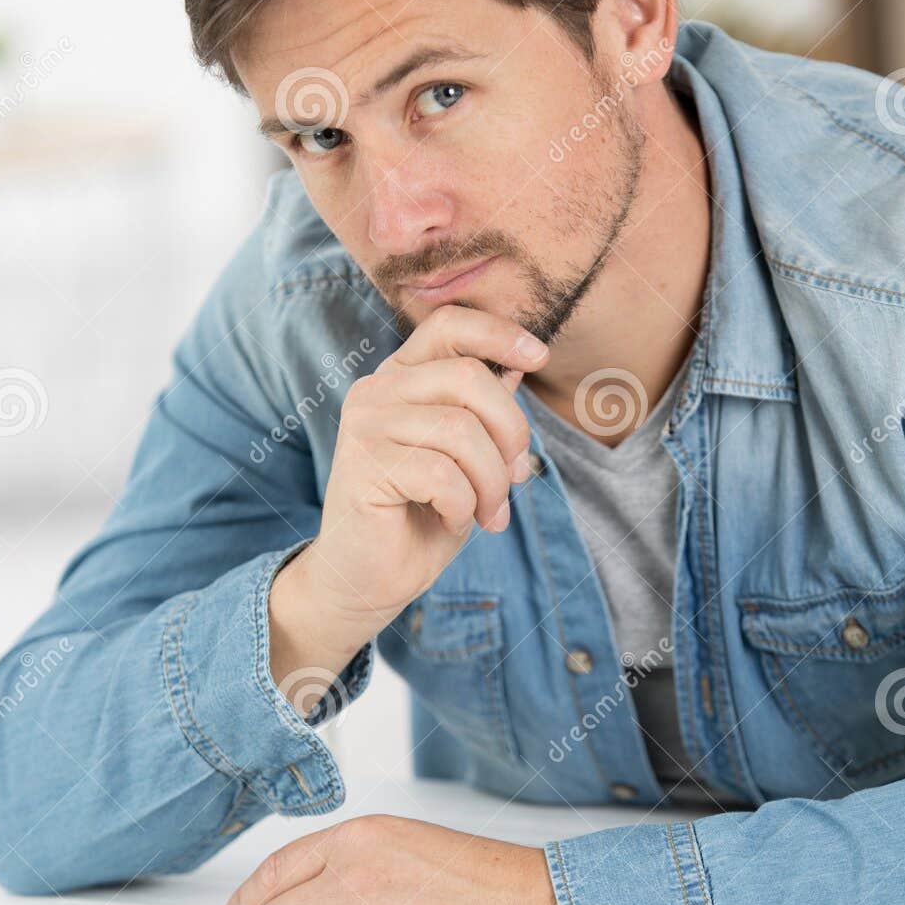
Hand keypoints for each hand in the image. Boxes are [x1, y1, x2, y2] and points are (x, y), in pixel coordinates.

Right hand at [268, 308, 546, 697]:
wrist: (368, 578)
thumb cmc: (420, 516)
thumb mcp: (467, 460)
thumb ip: (483, 415)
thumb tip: (518, 372)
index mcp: (402, 378)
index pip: (450, 325)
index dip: (500, 333)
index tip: (540, 358)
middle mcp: (377, 390)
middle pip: (470, 378)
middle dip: (510, 434)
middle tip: (513, 481)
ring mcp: (365, 424)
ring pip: (462, 431)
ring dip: (491, 482)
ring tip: (488, 513)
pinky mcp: (364, 465)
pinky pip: (443, 475)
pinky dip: (464, 505)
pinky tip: (453, 520)